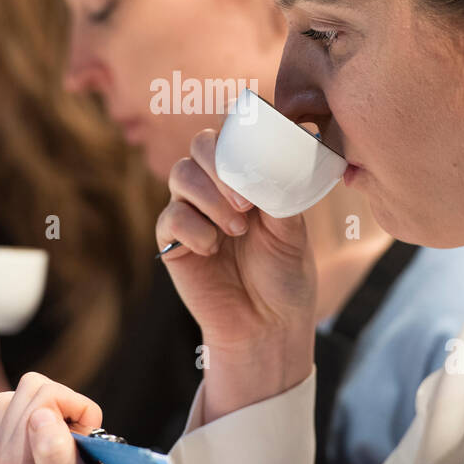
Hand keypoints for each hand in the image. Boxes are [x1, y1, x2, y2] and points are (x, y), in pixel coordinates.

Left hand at [0, 372, 147, 463]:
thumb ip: (58, 455)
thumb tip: (40, 413)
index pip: (39, 395)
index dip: (74, 404)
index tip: (91, 432)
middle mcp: (0, 462)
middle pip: (25, 390)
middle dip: (62, 400)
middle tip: (83, 433)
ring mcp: (0, 463)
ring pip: (14, 400)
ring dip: (48, 406)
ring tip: (71, 435)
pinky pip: (11, 419)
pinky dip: (36, 418)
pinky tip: (56, 440)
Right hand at [157, 128, 317, 349]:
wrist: (267, 325)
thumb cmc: (284, 276)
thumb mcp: (293, 231)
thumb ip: (280, 194)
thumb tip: (276, 164)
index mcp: (246, 180)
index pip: (230, 138)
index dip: (236, 140)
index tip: (256, 166)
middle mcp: (216, 189)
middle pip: (199, 147)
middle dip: (220, 168)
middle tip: (246, 204)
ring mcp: (192, 213)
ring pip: (180, 174)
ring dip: (209, 197)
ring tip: (236, 229)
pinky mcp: (172, 241)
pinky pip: (170, 216)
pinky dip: (193, 229)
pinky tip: (213, 249)